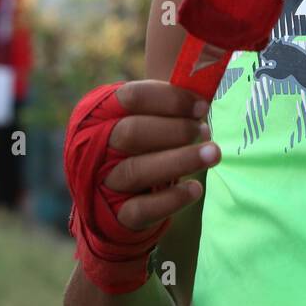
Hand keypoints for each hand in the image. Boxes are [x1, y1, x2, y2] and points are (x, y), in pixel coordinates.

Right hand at [64, 78, 220, 293]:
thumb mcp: (141, 120)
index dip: (169, 99)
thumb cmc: (136, 149)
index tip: (201, 106)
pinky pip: (141, 209)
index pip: (130, 97)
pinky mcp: (114, 216)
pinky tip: (195, 189)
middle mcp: (92, 147)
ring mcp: (101, 183)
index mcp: (99, 114)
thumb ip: (165, 105)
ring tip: (213, 154)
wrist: (108, 203)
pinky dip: (171, 199)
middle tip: (205, 130)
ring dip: (180, 160)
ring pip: (136, 170)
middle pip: (130, 133)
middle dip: (174, 130)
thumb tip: (204, 90)